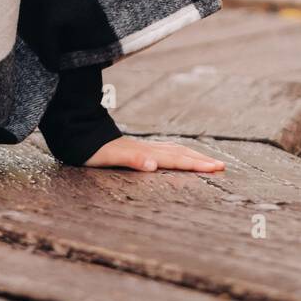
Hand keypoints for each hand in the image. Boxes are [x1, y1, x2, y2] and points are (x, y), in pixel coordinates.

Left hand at [83, 136, 225, 172]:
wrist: (78, 133)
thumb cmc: (92, 150)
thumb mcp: (109, 157)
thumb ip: (132, 159)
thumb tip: (153, 164)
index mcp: (145, 152)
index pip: (176, 159)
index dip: (196, 164)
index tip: (216, 168)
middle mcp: (147, 149)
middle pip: (180, 153)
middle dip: (201, 160)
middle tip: (221, 166)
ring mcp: (143, 147)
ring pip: (174, 150)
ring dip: (192, 155)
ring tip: (207, 160)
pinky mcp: (137, 148)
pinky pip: (165, 150)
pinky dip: (178, 153)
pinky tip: (178, 155)